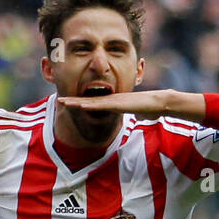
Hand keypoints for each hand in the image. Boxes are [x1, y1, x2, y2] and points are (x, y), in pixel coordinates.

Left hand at [57, 89, 195, 119]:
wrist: (159, 102)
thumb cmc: (151, 108)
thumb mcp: (137, 114)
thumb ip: (133, 115)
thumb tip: (137, 118)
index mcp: (113, 102)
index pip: (93, 103)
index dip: (80, 103)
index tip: (69, 104)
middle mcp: (111, 99)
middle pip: (87, 100)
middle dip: (72, 101)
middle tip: (58, 100)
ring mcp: (113, 101)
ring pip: (90, 101)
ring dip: (75, 102)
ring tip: (62, 102)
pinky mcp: (117, 104)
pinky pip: (100, 105)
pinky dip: (89, 105)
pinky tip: (79, 106)